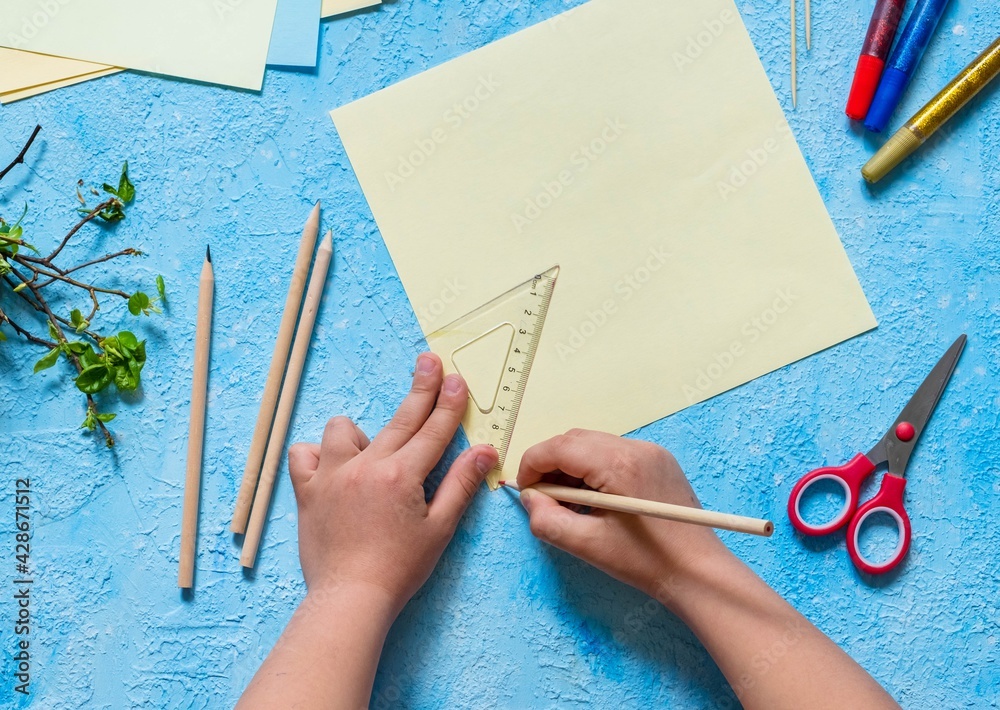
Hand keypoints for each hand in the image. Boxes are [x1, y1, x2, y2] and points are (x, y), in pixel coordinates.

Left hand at [287, 352, 497, 615]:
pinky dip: (316, 455)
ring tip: (370, 452)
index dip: (448, 403)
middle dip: (420, 388)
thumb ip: (460, 485)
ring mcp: (333, 476)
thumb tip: (485, 452)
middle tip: (429, 360)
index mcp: (402, 476)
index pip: (433, 431)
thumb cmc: (399, 568)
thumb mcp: (439, 529)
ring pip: (343, 430)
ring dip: (359, 433)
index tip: (455, 378)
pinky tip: (330, 466)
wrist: (350, 597)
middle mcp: (366, 467)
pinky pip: (303, 454)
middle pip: (399, 419)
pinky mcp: (307, 491)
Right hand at [516, 429, 729, 606]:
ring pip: (594, 443)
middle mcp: (635, 448)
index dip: (532, 465)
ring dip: (572, 466)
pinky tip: (594, 498)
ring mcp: (651, 451)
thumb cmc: (644, 561)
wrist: (698, 571)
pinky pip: (614, 452)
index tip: (525, 491)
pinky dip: (595, 468)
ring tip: (568, 502)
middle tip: (543, 498)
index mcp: (618, 465)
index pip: (559, 447)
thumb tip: (529, 498)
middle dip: (550, 464)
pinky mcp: (659, 460)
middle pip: (575, 439)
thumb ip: (547, 520)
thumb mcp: (587, 546)